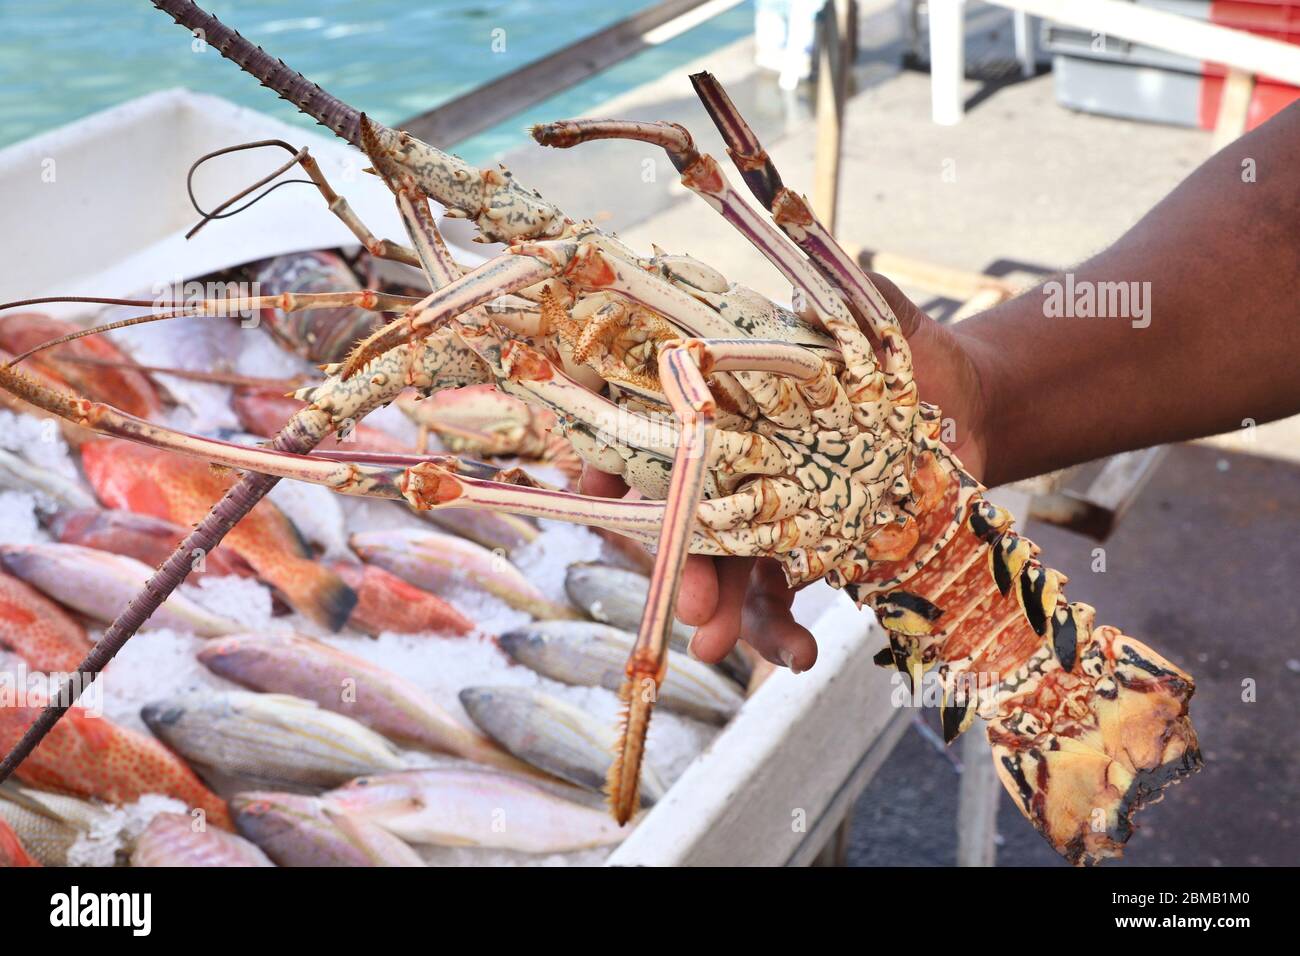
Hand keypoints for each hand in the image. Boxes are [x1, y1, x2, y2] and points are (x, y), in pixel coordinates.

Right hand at [581, 273, 993, 673]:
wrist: (974, 405)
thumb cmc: (910, 349)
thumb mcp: (870, 312)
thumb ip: (831, 298)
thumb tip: (794, 287)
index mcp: (731, 405)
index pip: (654, 436)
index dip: (615, 463)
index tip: (597, 492)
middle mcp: (739, 463)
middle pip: (688, 517)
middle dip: (679, 562)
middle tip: (687, 605)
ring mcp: (773, 514)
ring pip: (726, 570)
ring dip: (718, 613)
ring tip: (718, 647)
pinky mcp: (814, 552)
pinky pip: (781, 599)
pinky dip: (782, 635)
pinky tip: (801, 657)